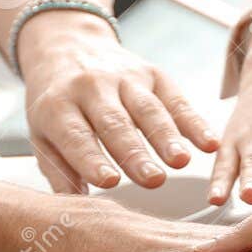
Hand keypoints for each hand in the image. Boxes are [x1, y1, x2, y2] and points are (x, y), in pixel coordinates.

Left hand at [19, 11, 216, 193]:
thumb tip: (75, 206)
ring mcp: (124, 78)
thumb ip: (59, 172)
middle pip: (116, 123)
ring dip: (166, 137)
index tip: (109, 182)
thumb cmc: (56, 104)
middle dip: (135, 153)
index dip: (92, 159)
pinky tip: (208, 143)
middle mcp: (91, 87)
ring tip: (181, 162)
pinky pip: (176, 100)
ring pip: (147, 110)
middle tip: (152, 180)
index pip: (76, 135)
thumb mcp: (42, 134)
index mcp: (58, 106)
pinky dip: (194, 122)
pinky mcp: (152, 74)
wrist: (67, 44)